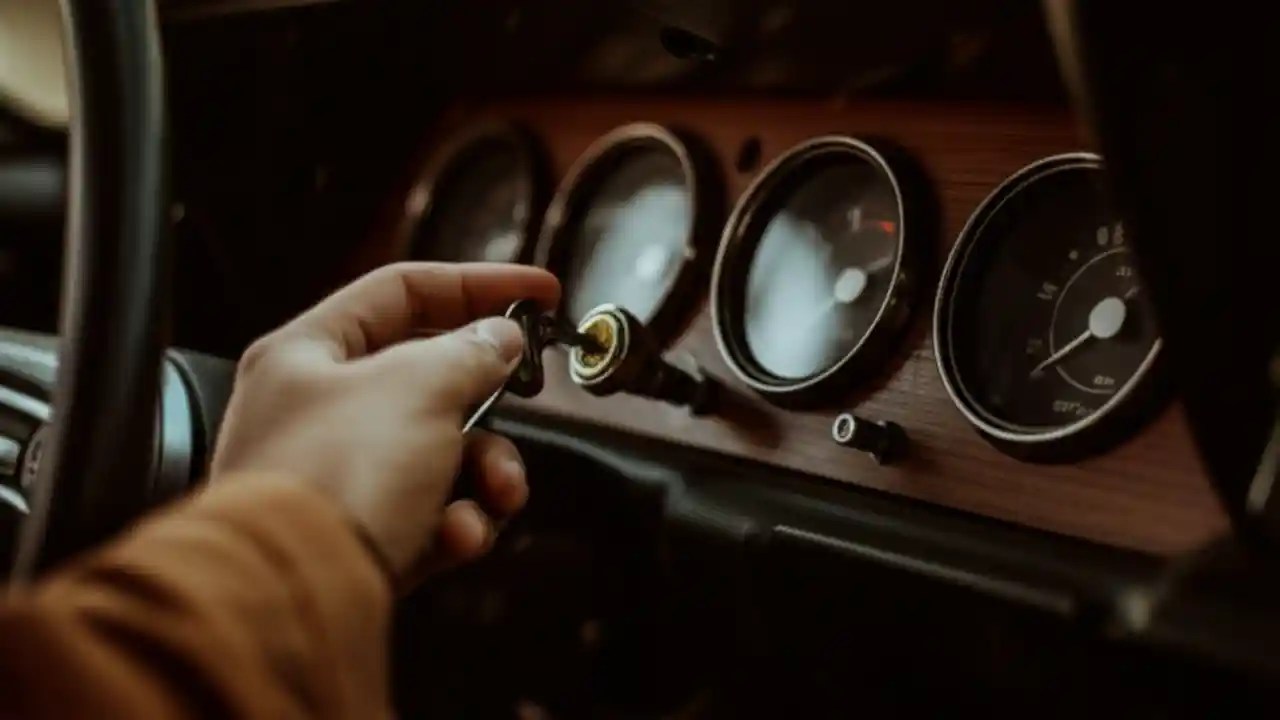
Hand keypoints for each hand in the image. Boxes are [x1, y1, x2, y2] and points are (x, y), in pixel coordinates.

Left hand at [210, 262, 560, 585]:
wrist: (296, 594)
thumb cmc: (334, 476)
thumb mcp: (420, 387)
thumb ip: (470, 351)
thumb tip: (498, 338)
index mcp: (307, 354)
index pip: (403, 291)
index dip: (478, 284)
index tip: (538, 293)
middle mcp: (317, 412)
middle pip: (429, 381)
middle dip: (488, 402)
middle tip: (523, 397)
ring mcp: (340, 479)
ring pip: (442, 456)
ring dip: (485, 474)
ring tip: (496, 493)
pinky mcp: (364, 537)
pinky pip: (432, 515)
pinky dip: (456, 523)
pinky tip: (456, 535)